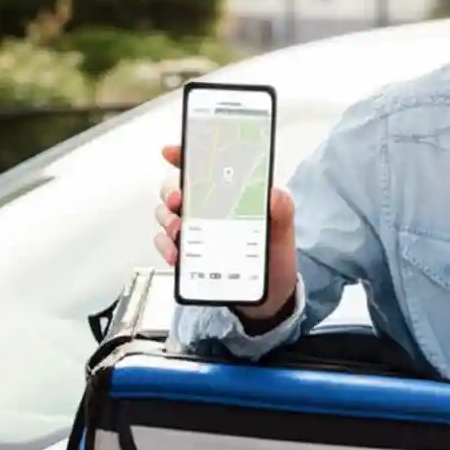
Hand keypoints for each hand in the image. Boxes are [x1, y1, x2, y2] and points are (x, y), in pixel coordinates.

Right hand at [154, 144, 299, 318]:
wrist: (269, 296)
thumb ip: (283, 210)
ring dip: (167, 219)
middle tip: (178, 202)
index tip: (172, 152)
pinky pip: (165, 244)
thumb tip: (274, 194)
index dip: (185, 155)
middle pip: (177, 188)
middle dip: (171, 191)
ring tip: (180, 232)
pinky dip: (166, 247)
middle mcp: (209, 208)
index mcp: (231, 194)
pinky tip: (177, 255)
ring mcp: (196, 231)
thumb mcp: (284, 230)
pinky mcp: (188, 253)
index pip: (203, 167)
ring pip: (166, 214)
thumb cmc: (275, 255)